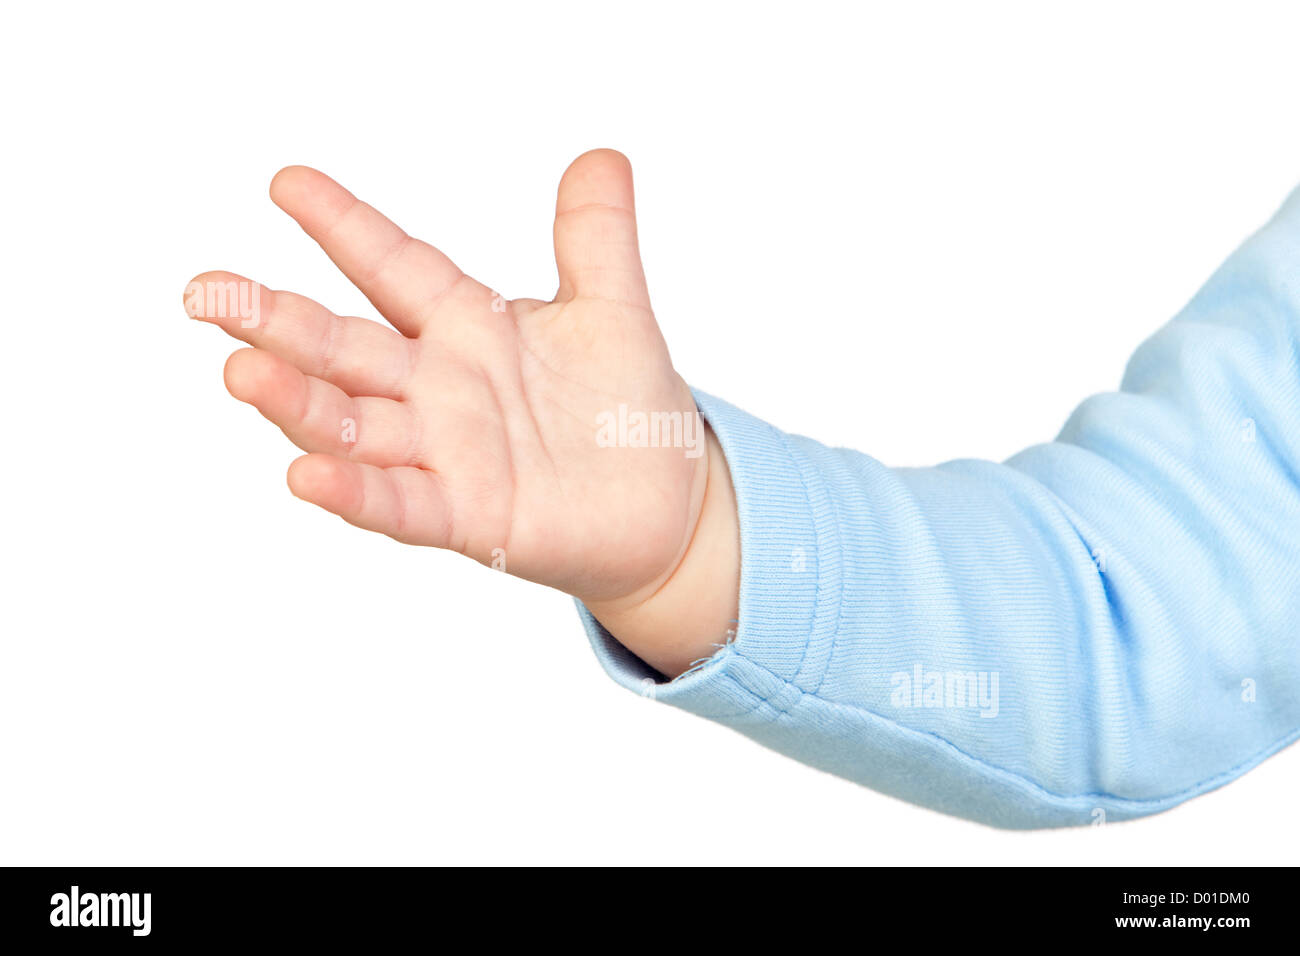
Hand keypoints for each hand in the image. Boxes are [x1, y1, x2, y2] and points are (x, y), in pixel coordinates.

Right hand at [186, 150, 737, 675]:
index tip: (287, 181)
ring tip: (240, 373)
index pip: (393, 266)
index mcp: (466, 327)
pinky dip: (356, 493)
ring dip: (297, 404)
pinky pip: (402, 506)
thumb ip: (596, 237)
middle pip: (344, 350)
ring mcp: (447, 455)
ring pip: (355, 426)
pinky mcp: (470, 517)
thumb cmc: (624, 405)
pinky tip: (306, 475)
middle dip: (276, 321)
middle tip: (206, 291)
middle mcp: (439, 388)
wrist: (664, 501)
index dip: (346, 226)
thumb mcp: (613, 309)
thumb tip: (601, 158)